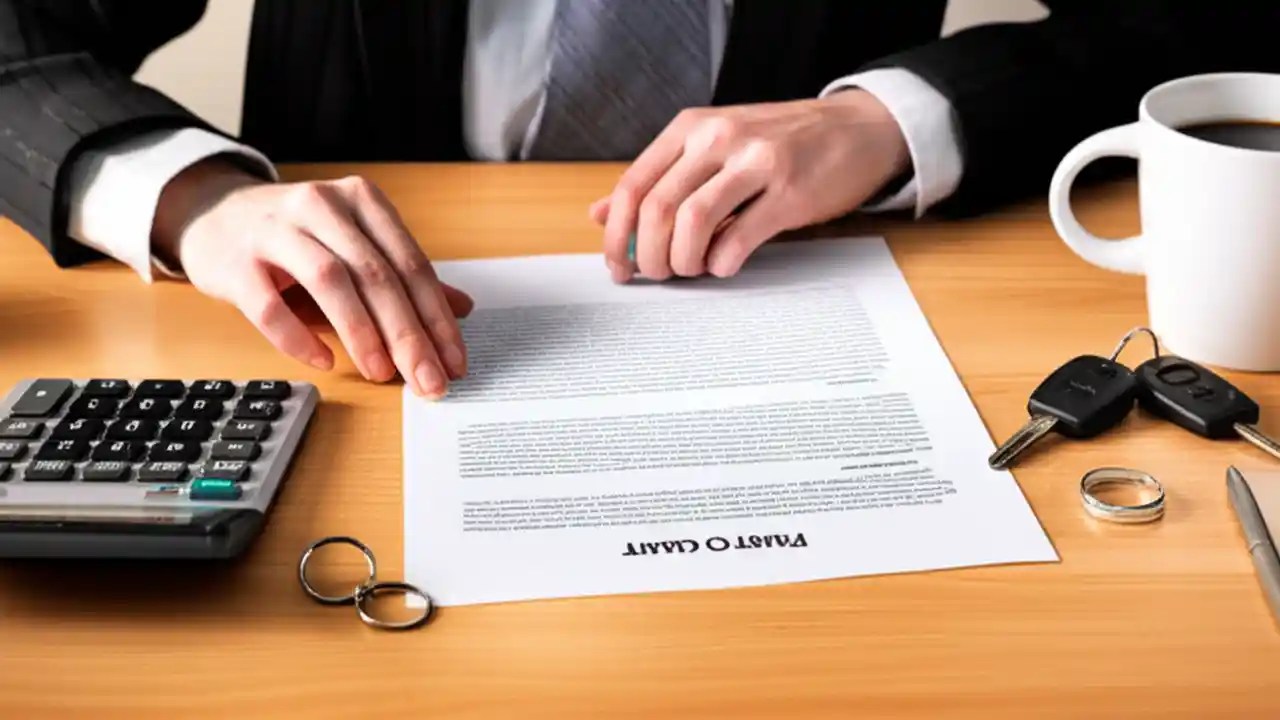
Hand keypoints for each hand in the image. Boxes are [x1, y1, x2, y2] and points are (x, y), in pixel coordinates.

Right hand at [153, 160, 472, 397]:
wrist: (213, 215)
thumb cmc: (295, 239)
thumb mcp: (353, 249)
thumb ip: (404, 278)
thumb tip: (462, 309)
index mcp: (361, 201)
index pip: (411, 263)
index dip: (437, 316)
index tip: (454, 361)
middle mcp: (322, 206)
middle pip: (377, 275)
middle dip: (408, 335)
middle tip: (428, 381)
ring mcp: (275, 230)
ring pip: (330, 281)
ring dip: (362, 333)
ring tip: (383, 373)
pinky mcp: (236, 261)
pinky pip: (269, 305)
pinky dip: (298, 337)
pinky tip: (323, 361)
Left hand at [591, 90, 910, 281]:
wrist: (856, 128)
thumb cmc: (780, 142)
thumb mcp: (712, 146)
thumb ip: (660, 178)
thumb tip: (600, 214)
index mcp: (691, 128)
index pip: (633, 185)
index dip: (616, 235)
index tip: (618, 266)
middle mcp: (718, 138)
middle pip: (657, 208)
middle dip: (649, 256)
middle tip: (658, 275)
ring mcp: (755, 162)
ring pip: (692, 222)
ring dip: (683, 261)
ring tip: (692, 270)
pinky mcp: (790, 191)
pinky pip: (738, 238)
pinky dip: (722, 263)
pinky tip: (725, 265)